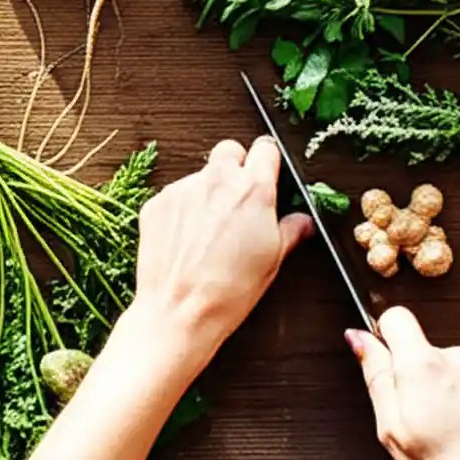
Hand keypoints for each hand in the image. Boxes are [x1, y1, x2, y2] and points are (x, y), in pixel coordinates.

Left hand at [132, 137, 312, 348]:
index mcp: (253, 191)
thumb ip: (289, 231)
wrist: (179, 310)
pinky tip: (187, 240)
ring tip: (210, 232)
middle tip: (239, 198)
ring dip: (208, 192)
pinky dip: (182, 210)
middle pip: (229, 150)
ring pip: (200, 175)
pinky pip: (175, 195)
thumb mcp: (272, 260)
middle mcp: (217, 181)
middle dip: (236, 166)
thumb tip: (302, 220)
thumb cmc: (229, 290)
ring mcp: (183, 189)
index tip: (267, 173)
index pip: (266, 149)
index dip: (268, 161)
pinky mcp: (157, 203)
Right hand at [348, 308, 459, 459]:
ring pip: (437, 364)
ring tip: (432, 427)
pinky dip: (451, 399)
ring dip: (429, 389)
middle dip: (404, 372)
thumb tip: (358, 339)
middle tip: (406, 413)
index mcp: (424, 365)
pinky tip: (451, 428)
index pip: (394, 316)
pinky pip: (458, 379)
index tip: (378, 360)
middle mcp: (456, 359)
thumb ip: (374, 375)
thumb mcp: (391, 426)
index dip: (379, 335)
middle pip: (415, 344)